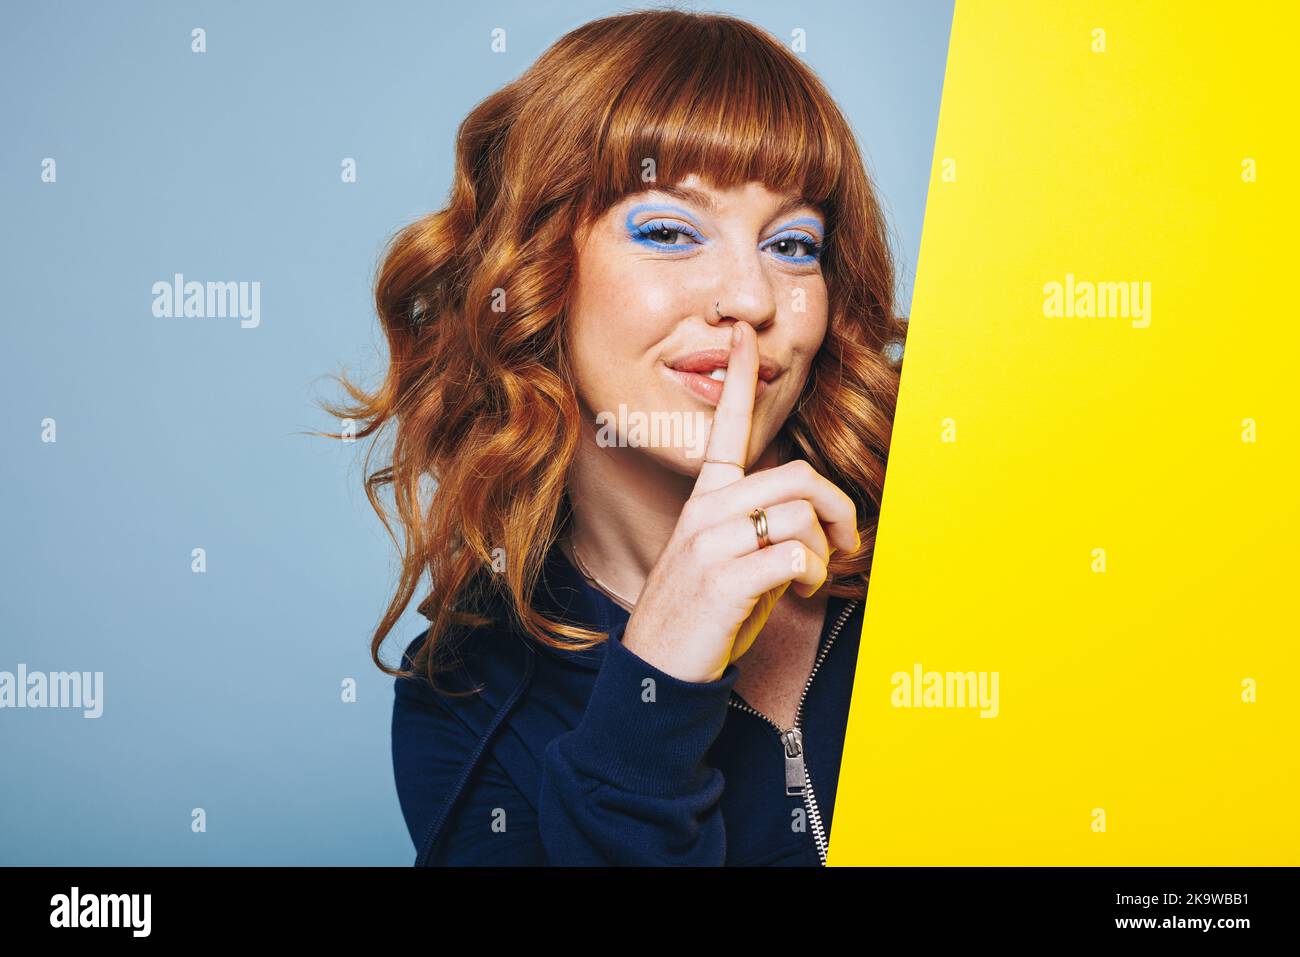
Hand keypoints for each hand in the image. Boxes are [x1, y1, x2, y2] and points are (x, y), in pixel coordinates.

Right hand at [619, 321, 859, 682]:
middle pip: (797, 475)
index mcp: (705, 499)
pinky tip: (798, 590)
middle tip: (846, 543)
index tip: (745, 337)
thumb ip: (761, 527)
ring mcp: (712, 542)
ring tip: (809, 577)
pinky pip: (795, 553)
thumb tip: (817, 519)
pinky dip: (812, 573)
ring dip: (825, 551)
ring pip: (801, 514)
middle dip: (839, 507)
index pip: (726, 428)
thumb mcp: (728, 559)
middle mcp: (706, 510)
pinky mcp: (724, 578)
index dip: (739, 379)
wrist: (658, 669)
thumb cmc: (704, 614)